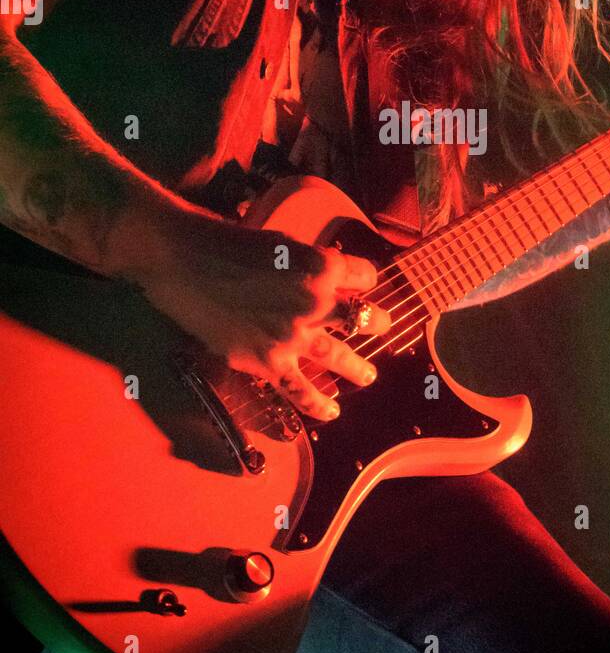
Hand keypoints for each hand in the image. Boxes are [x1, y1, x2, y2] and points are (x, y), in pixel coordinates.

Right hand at [137, 208, 390, 420]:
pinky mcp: (266, 361)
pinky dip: (318, 404)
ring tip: (368, 377)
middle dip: (378, 324)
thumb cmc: (226, 241)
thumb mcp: (281, 243)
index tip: (364, 282)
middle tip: (384, 328)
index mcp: (322, 265)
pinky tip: (331, 411)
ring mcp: (293, 336)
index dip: (366, 278)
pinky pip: (300, 390)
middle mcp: (316, 302)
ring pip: (339, 359)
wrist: (182, 260)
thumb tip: (322, 279)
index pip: (364, 275)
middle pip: (363, 318)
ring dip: (358, 370)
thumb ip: (307, 264)